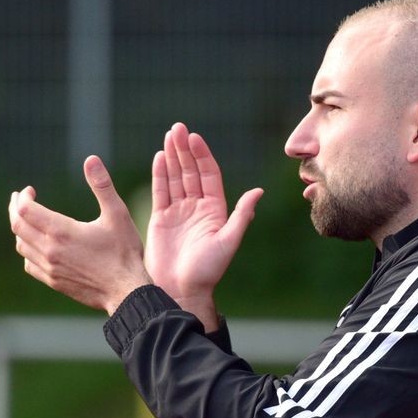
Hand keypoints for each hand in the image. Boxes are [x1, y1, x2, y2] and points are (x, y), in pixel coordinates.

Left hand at [9, 156, 150, 314]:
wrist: (127, 292)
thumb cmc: (125, 253)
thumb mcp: (117, 214)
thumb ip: (102, 186)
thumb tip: (91, 159)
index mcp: (61, 231)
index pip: (26, 210)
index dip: (23, 197)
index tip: (30, 190)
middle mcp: (50, 250)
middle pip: (18, 226)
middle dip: (15, 209)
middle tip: (19, 199)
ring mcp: (50, 268)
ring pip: (21, 244)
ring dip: (20, 229)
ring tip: (27, 219)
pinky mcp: (53, 281)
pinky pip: (29, 263)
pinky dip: (27, 249)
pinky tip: (36, 245)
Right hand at [146, 122, 262, 327]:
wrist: (182, 289)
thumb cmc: (208, 271)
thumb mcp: (228, 242)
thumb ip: (241, 216)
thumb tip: (258, 192)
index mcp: (215, 210)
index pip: (209, 175)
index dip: (202, 156)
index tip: (195, 138)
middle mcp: (197, 207)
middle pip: (191, 171)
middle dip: (184, 150)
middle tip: (177, 128)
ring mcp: (179, 211)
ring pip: (175, 177)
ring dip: (171, 156)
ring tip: (168, 135)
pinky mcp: (161, 218)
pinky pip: (160, 191)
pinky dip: (159, 174)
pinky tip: (158, 157)